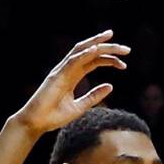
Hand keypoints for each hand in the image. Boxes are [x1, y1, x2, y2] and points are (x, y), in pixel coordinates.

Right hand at [15, 30, 129, 137]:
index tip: (124, 64)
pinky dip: (84, 54)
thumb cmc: (54, 116)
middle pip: (90, 51)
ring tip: (113, 40)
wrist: (36, 122)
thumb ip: (94, 96)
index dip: (109, 59)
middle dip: (108, 47)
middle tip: (126, 48)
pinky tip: (95, 50)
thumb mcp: (80, 107)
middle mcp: (68, 69)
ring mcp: (62, 70)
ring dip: (98, 45)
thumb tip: (111, 86)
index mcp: (73, 75)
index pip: (93, 61)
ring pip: (82, 51)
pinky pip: (72, 61)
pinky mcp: (57, 75)